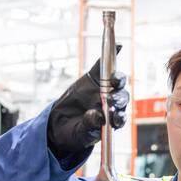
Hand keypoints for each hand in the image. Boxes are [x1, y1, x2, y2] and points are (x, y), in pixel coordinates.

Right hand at [47, 49, 128, 165]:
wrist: (59, 125)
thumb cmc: (75, 132)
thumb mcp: (81, 133)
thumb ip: (90, 125)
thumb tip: (99, 116)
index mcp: (111, 120)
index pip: (120, 117)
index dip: (120, 116)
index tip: (116, 117)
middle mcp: (112, 104)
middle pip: (121, 98)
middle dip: (118, 98)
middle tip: (111, 99)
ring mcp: (104, 90)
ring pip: (116, 83)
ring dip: (118, 80)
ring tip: (114, 79)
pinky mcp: (95, 78)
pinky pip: (104, 66)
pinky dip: (111, 56)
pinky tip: (118, 47)